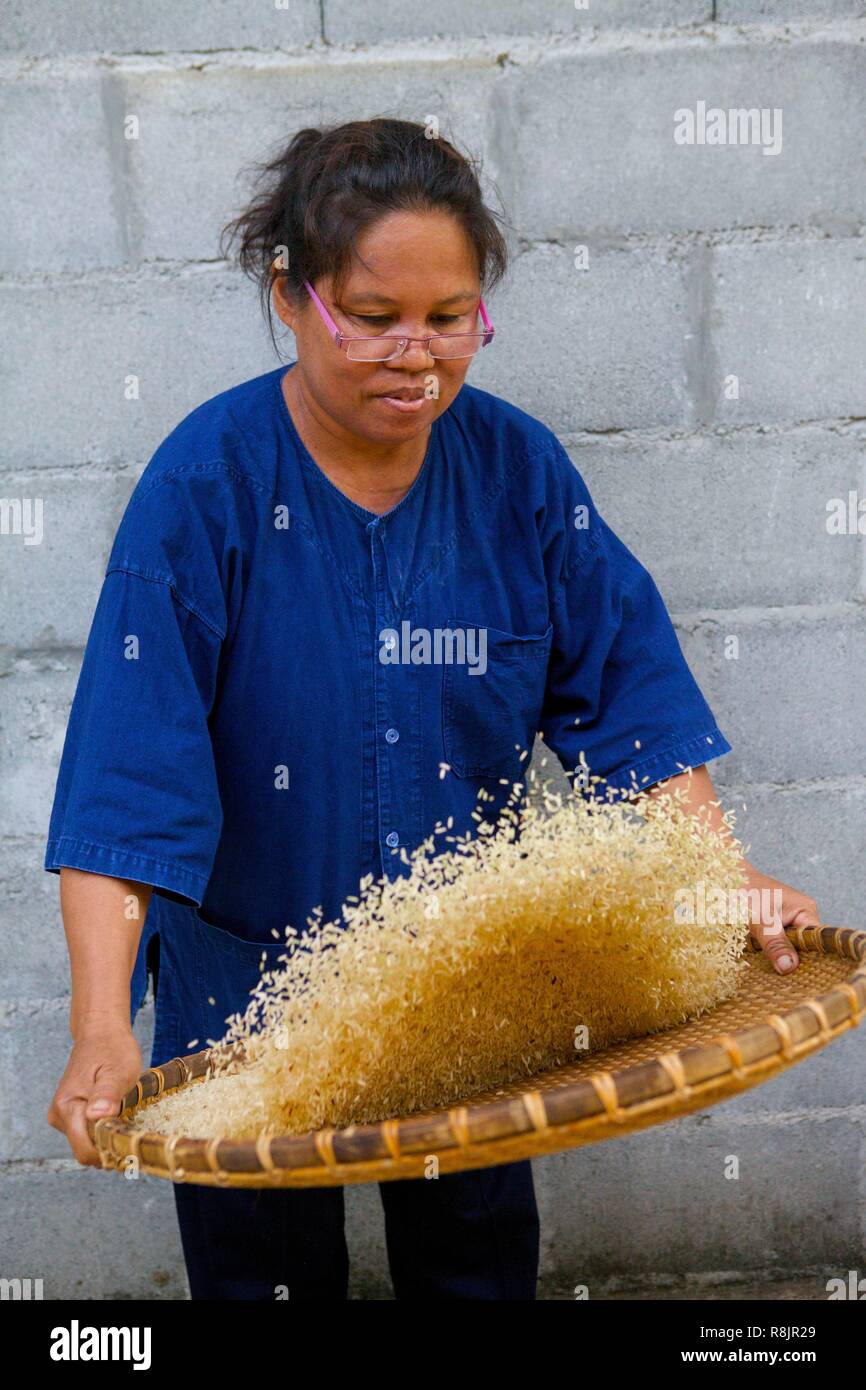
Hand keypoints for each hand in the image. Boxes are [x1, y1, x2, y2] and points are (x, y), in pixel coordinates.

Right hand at [48, 1025, 141, 1165]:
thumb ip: (107, 1094)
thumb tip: (97, 1115)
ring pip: (87, 1143)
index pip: (84, 1150)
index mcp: (67, 1107)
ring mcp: (62, 1116)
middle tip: (134, 1131)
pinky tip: (117, 1116)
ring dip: (108, 1138)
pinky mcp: (69, 1114)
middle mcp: (59, 1115)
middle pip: (86, 1149)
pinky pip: (87, 1133)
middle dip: (110, 1147)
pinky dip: (104, 1130)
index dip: (108, 1153)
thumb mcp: (118, 1070)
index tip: (132, 1147)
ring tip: (126, 1117)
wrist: (101, 1034)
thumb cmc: (112, 1049)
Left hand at [738, 862, 820, 974]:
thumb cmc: (743, 891)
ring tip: (770, 975)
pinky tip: (761, 965)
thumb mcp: (759, 920)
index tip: (797, 976)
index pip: (816, 941)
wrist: (721, 879)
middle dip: (791, 962)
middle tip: (781, 980)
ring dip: (777, 960)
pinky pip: (774, 948)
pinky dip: (767, 955)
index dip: (809, 959)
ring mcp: (785, 924)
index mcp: (805, 911)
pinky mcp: (771, 930)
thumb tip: (790, 967)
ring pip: (786, 950)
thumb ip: (775, 943)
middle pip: (802, 949)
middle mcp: (800, 918)